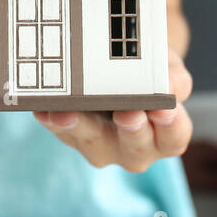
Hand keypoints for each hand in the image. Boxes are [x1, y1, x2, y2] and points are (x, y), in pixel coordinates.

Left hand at [34, 47, 193, 172]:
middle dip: (131, 129)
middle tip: (127, 113)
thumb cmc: (151, 74)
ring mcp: (102, 147)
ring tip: (68, 114)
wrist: (122, 73)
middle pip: (136, 147)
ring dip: (80, 127)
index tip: (163, 110)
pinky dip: (52, 119)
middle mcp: (136, 149)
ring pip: (92, 142)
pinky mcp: (73, 137)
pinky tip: (43, 109)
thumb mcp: (167, 67)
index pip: (174, 137)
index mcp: (166, 136)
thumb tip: (171, 83)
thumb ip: (173, 76)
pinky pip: (61, 131)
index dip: (170, 125)